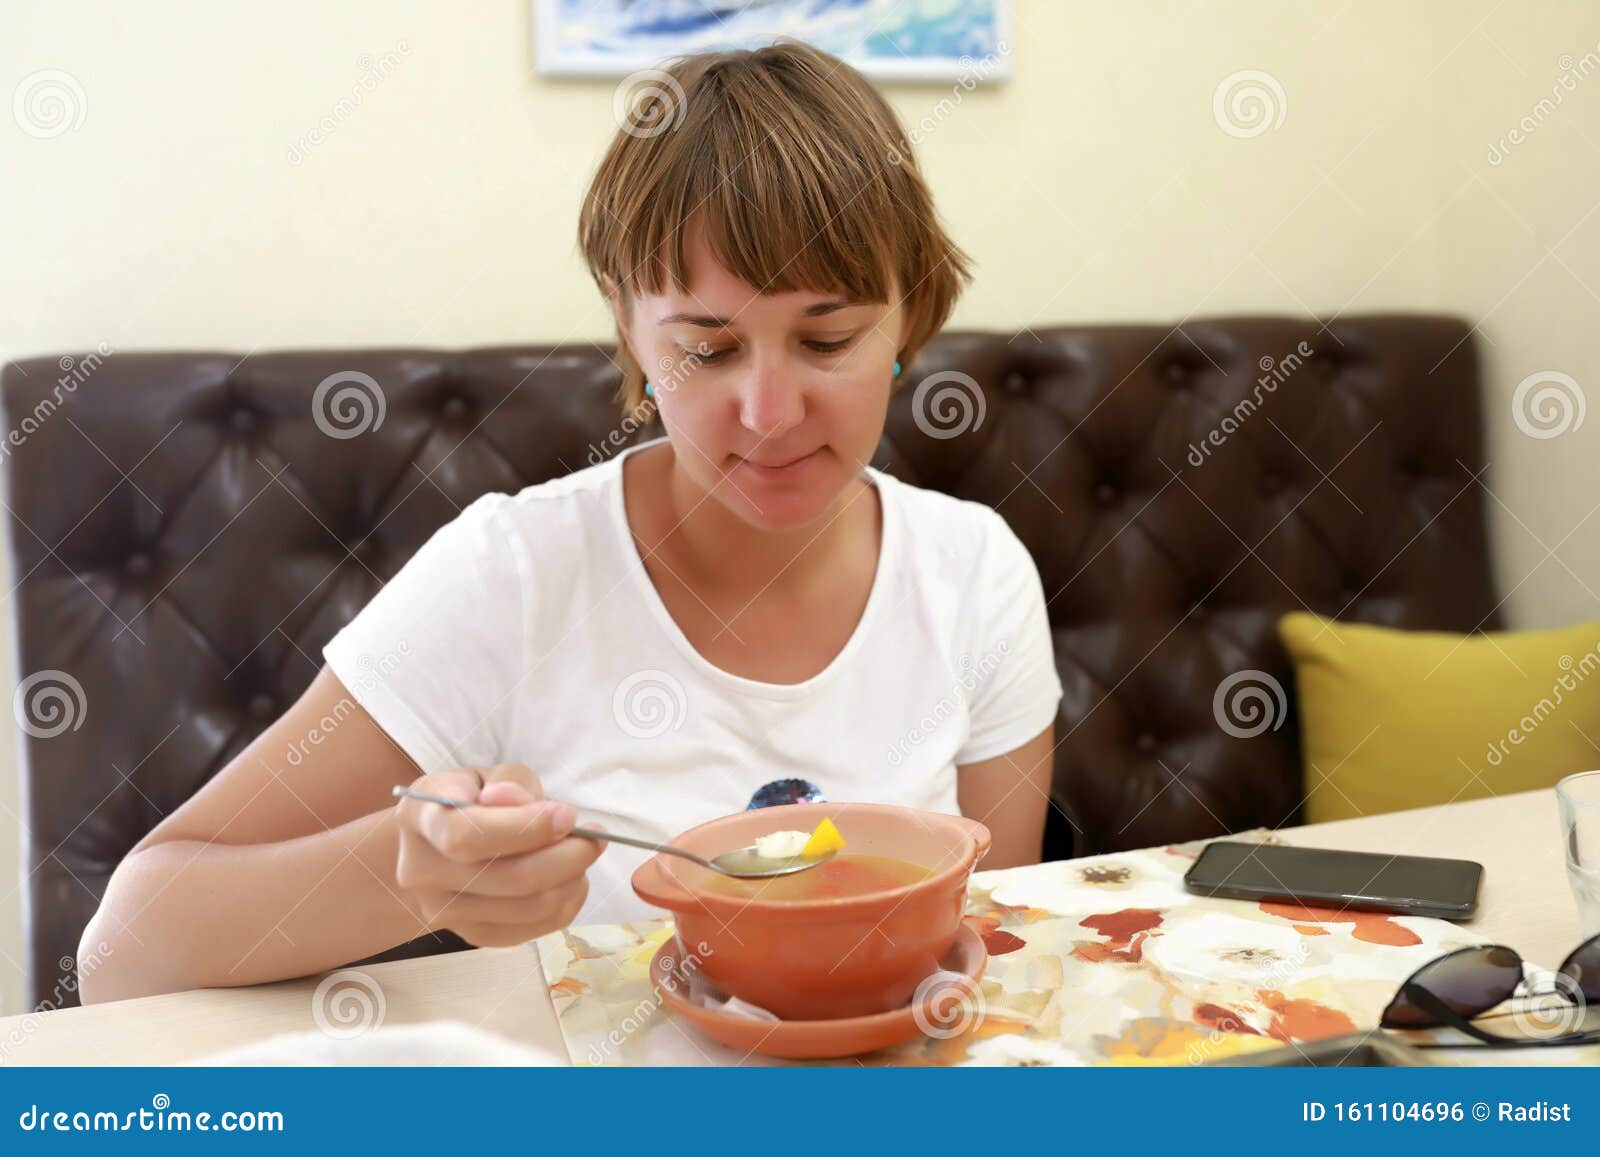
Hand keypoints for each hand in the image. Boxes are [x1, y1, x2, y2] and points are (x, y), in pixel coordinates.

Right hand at [393, 763, 604, 946]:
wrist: (430, 847)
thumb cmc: (466, 800)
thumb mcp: (484, 774)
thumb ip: (509, 782)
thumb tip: (523, 801)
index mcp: (421, 817)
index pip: (465, 834)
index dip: (524, 828)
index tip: (568, 814)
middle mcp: (422, 871)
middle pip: (508, 878)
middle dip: (567, 857)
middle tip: (595, 838)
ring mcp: (444, 910)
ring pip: (527, 907)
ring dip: (571, 880)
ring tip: (583, 854)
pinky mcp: (470, 935)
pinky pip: (531, 929)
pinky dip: (565, 905)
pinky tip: (572, 880)